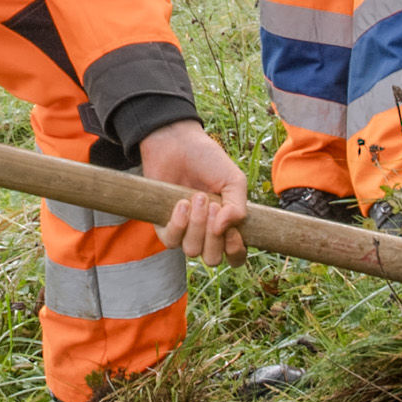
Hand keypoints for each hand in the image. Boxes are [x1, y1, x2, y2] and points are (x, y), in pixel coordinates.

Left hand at [141, 120, 250, 265]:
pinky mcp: (163, 224)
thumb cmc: (208, 160)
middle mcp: (206, 232)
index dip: (235, 251)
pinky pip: (170, 242)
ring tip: (197, 197)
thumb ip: (238, 207)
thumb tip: (226, 230)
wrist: (177, 143)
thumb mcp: (234, 181)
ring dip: (197, 226)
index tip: (233, 231)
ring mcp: (185, 230)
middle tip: (213, 205)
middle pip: (212, 259)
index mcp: (227, 225)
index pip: (235, 256)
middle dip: (214, 236)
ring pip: (192, 251)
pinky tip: (181, 203)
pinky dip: (178, 224)